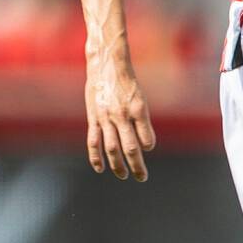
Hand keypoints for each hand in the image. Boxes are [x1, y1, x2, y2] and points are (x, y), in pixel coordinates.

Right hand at [85, 56, 155, 179]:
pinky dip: (96, 157)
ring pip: (112, 148)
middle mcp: (123, 115)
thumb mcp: (140, 98)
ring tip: (124, 175)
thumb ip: (141, 120)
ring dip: (118, 165)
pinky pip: (94, 141)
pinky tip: (100, 168)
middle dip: (137, 166)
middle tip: (142, 177)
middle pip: (131, 148)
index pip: (147, 138)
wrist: (107, 64)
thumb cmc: (126, 82)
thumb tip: (146, 144)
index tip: (146, 148)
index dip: (148, 145)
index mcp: (139, 110)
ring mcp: (106, 118)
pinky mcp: (94, 118)